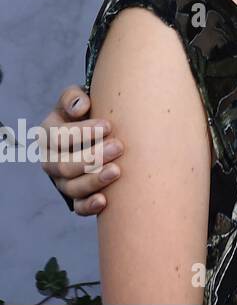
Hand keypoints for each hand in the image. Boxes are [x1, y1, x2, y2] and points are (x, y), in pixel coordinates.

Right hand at [40, 86, 121, 215]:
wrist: (104, 130)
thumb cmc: (91, 111)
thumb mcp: (79, 99)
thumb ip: (74, 97)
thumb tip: (80, 106)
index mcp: (49, 134)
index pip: (58, 137)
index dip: (82, 133)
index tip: (108, 125)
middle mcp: (51, 160)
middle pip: (64, 165)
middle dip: (92, 156)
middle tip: (118, 146)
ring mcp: (62, 180)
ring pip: (71, 187)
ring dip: (94, 180)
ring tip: (117, 170)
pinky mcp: (76, 196)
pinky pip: (78, 206)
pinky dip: (89, 205)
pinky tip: (104, 200)